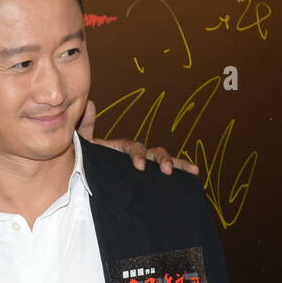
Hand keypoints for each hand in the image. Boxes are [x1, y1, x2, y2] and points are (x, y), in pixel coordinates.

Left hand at [77, 100, 199, 174]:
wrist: (88, 179)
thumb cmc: (89, 161)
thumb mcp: (86, 145)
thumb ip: (86, 127)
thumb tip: (90, 102)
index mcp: (124, 148)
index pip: (135, 148)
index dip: (139, 155)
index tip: (139, 166)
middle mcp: (139, 156)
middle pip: (156, 153)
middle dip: (164, 159)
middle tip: (167, 170)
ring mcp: (146, 166)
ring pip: (165, 162)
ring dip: (179, 164)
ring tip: (192, 170)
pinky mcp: (149, 180)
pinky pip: (165, 177)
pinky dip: (182, 174)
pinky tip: (195, 175)